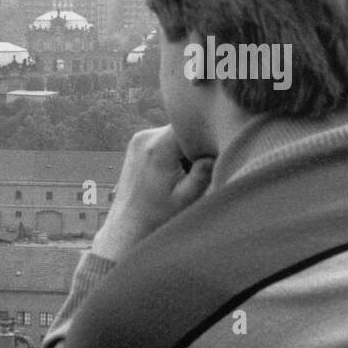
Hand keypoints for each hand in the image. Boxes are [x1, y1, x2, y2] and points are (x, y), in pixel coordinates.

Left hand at [91, 126, 214, 259]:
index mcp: (159, 147)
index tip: (215, 150)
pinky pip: (165, 138)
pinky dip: (175, 151)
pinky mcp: (137, 143)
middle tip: (199, 167)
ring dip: (185, 148)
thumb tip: (220, 149)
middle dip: (197, 143)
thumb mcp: (186, 198)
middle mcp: (146, 137)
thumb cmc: (157, 215)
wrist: (127, 224)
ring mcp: (139, 138)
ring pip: (175, 133)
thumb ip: (204, 172)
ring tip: (184, 173)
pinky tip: (174, 172)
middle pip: (184, 127)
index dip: (208, 133)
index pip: (193, 123)